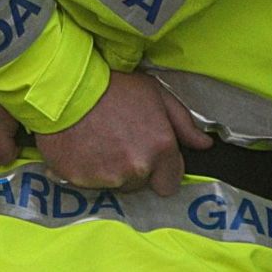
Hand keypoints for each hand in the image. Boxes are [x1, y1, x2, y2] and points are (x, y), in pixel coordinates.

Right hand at [34, 70, 212, 196]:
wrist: (66, 87)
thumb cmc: (114, 85)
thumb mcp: (156, 94)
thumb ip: (183, 123)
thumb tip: (204, 145)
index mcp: (161, 149)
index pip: (170, 183)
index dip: (161, 170)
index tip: (148, 153)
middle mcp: (138, 168)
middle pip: (142, 185)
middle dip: (135, 169)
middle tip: (120, 140)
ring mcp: (108, 177)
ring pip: (117, 185)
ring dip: (112, 170)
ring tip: (100, 141)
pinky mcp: (81, 182)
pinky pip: (90, 184)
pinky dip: (88, 171)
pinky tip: (84, 147)